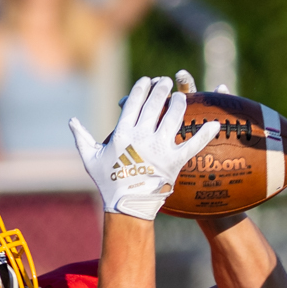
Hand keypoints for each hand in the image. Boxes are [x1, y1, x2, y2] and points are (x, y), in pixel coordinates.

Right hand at [70, 76, 219, 220]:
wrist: (126, 207)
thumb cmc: (107, 184)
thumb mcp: (90, 159)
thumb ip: (82, 138)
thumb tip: (71, 121)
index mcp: (123, 132)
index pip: (135, 101)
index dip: (143, 87)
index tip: (148, 80)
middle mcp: (142, 136)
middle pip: (155, 103)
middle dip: (162, 88)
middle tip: (166, 81)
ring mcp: (160, 148)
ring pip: (174, 117)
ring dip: (179, 103)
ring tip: (181, 97)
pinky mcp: (175, 162)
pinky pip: (193, 144)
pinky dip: (205, 134)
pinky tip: (215, 123)